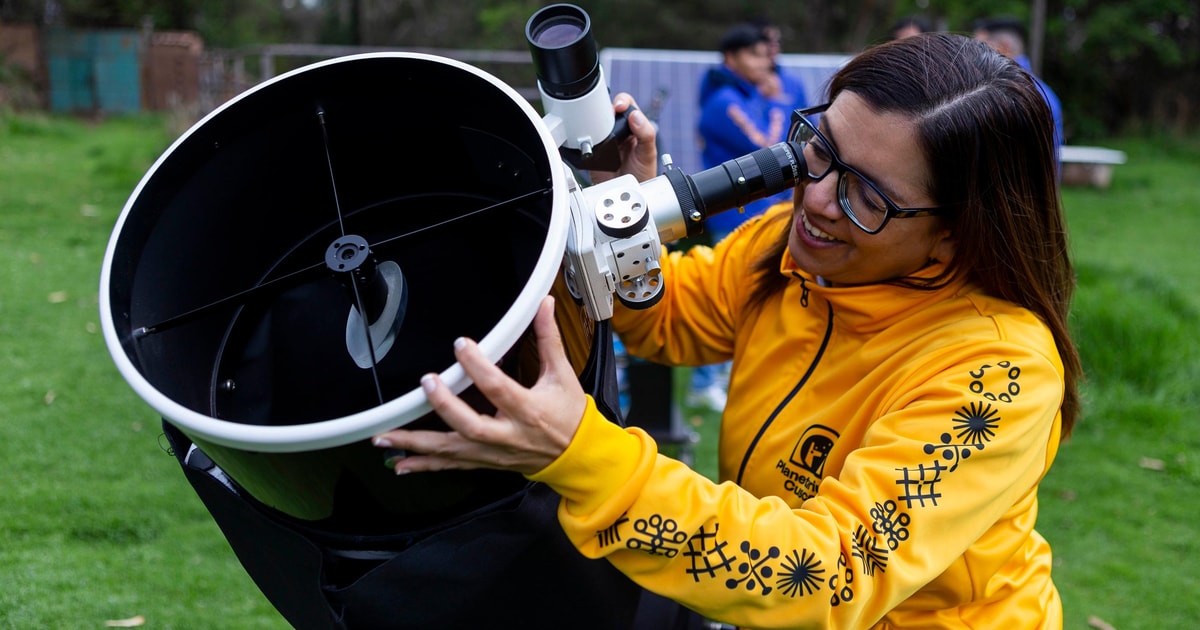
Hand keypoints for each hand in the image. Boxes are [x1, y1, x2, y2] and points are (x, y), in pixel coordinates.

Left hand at [372, 296, 585, 475]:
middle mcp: (508, 435)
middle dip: (444, 406)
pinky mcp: (484, 461)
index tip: (461, 346)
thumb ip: (548, 338)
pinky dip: (423, 465)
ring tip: (385, 435)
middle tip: (426, 384)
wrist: (576, 456)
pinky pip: (450, 465)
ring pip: (452, 450)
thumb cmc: (569, 415)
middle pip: (471, 425)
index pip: (499, 387)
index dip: (478, 366)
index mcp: (529, 410)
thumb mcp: (562, 374)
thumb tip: (544, 305)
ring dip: (416, 443)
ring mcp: (494, 452)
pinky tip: (399, 463)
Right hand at [590, 93, 658, 183]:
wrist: (628, 197)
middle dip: (603, 110)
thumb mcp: (649, 153)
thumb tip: (636, 116)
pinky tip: (589, 141)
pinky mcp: (594, 151)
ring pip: (594, 124)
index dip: (621, 102)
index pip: (627, 105)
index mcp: (634, 127)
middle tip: (604, 118)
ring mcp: (605, 141)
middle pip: (606, 111)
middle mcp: (619, 131)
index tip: (619, 107)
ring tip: (596, 129)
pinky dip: (585, 138)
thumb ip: (646, 133)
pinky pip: (586, 141)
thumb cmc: (643, 175)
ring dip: (592, 124)